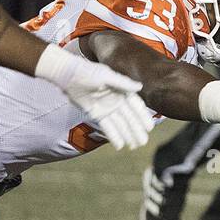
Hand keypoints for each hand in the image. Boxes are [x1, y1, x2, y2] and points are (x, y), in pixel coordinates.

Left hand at [37, 45, 153, 149]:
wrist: (69, 76)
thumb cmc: (89, 72)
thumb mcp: (107, 76)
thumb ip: (123, 83)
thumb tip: (140, 87)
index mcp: (123, 91)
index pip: (136, 106)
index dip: (143, 117)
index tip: (149, 127)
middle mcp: (117, 101)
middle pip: (130, 118)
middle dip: (137, 130)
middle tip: (144, 142)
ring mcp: (107, 108)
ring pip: (120, 124)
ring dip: (128, 135)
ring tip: (134, 146)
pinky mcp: (97, 114)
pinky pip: (107, 127)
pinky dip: (113, 136)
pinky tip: (120, 146)